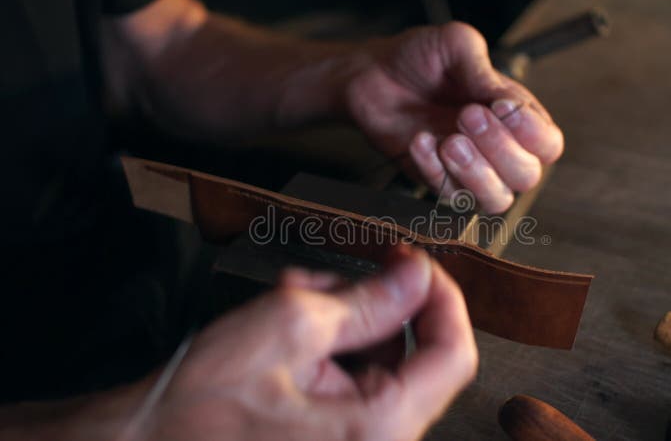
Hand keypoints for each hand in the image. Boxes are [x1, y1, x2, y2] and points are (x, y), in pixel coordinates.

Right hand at [143, 246, 476, 439]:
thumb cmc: (199, 409)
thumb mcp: (287, 329)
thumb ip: (366, 300)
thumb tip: (414, 277)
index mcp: (379, 429)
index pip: (452, 354)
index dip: (442, 297)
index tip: (416, 266)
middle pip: (413, 352)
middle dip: (373, 301)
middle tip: (335, 273)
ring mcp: (356, 438)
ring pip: (379, 356)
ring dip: (342, 316)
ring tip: (293, 297)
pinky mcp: (335, 432)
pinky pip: (353, 374)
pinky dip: (327, 340)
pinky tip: (288, 324)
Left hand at [346, 22, 563, 212]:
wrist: (372, 73)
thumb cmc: (419, 57)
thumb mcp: (456, 45)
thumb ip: (484, 71)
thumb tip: (508, 101)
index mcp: (516, 115)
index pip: (548, 143)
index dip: (532, 132)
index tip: (502, 105)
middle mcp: (499, 147)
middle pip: (527, 175)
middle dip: (500, 148)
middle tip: (467, 115)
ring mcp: (469, 169)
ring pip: (496, 199)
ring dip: (476, 172)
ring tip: (450, 141)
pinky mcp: (437, 181)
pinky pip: (449, 195)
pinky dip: (434, 170)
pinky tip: (420, 140)